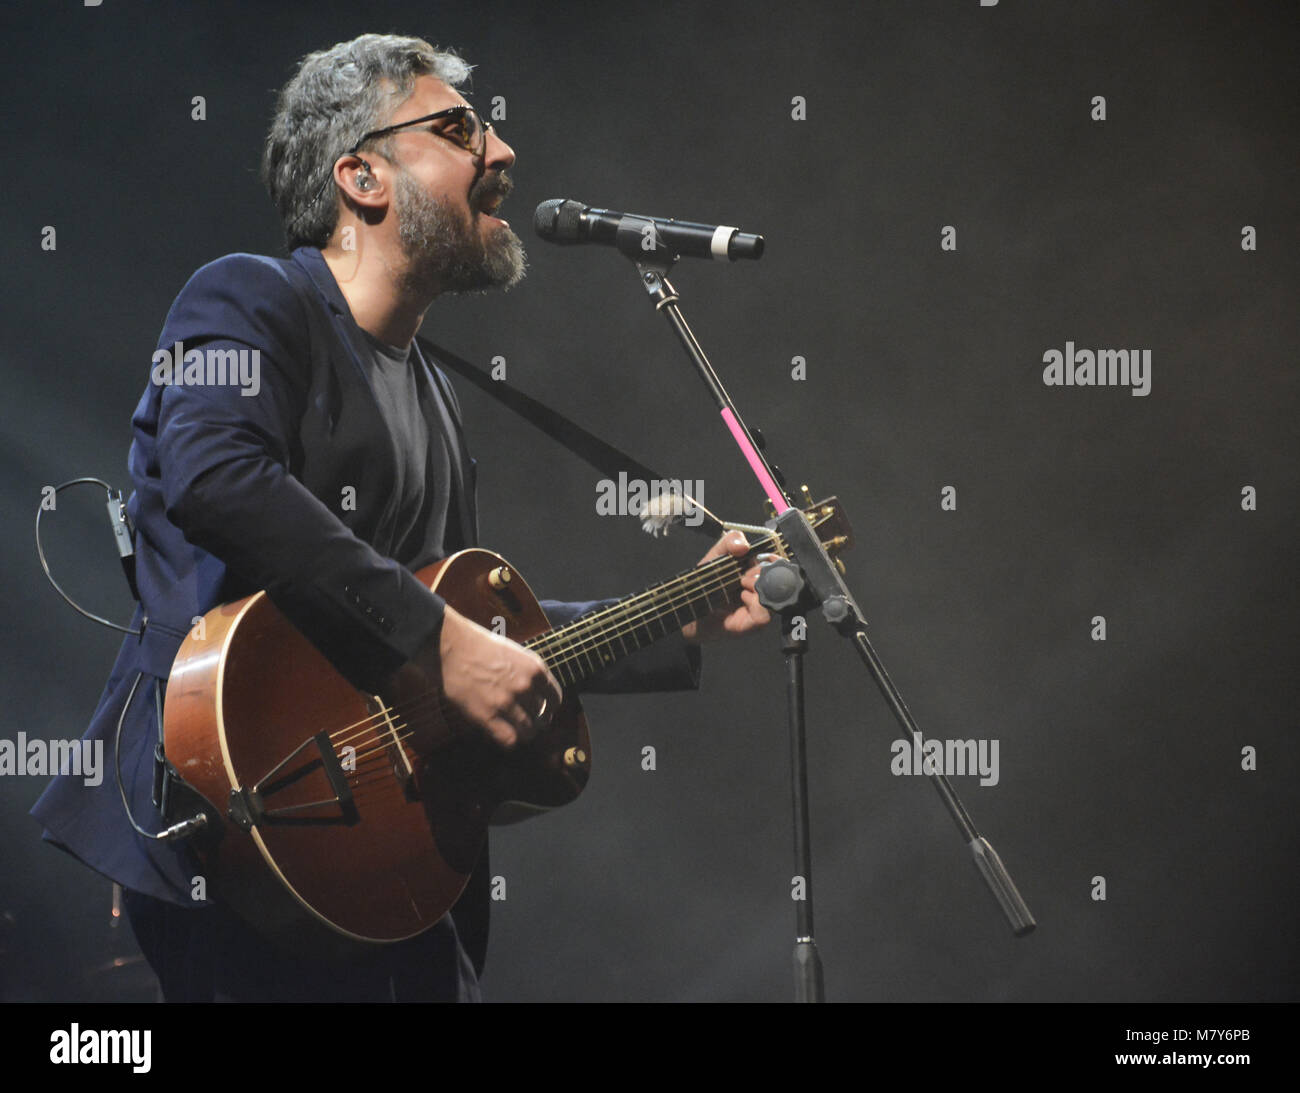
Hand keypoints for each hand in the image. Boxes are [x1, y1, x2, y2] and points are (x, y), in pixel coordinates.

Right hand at [411, 605, 562, 749]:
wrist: (453, 646)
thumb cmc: (482, 647)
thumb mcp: (516, 654)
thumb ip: (529, 674)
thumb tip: (538, 694)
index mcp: (535, 669)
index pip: (554, 698)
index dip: (549, 708)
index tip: (543, 712)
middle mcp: (525, 686)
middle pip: (542, 717)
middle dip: (535, 722)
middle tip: (526, 723)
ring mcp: (506, 702)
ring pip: (527, 731)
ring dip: (523, 733)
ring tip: (515, 731)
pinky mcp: (487, 715)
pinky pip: (509, 739)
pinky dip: (509, 741)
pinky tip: (503, 736)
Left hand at [681, 532, 771, 643]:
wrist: (693, 610)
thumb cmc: (707, 585)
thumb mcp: (716, 556)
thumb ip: (729, 541)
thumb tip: (744, 545)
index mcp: (758, 573)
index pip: (779, 564)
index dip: (775, 558)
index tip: (765, 556)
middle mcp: (764, 591)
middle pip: (778, 577)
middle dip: (761, 571)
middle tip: (742, 575)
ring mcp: (761, 608)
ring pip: (774, 596)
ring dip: (757, 585)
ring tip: (741, 584)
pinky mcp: (754, 624)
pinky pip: (764, 615)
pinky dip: (754, 603)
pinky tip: (742, 597)